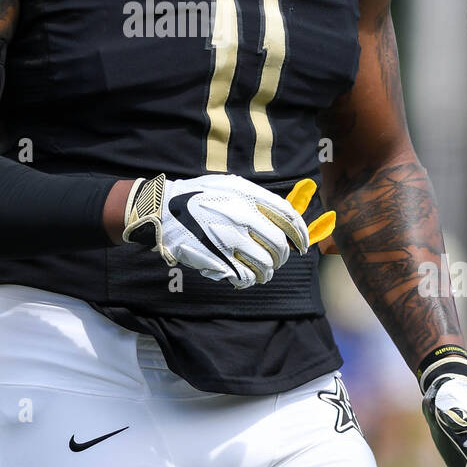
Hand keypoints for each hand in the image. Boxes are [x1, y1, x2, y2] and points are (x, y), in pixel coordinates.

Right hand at [122, 173, 309, 288]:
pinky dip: (247, 281)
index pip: (289, 217)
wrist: (163, 209)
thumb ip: (257, 199)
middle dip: (280, 258)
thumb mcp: (230, 186)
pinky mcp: (217, 258)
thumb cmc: (198, 196)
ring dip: (265, 273)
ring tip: (260, 273)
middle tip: (275, 261)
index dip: (301, 234)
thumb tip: (285, 216)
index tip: (302, 244)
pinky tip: (242, 278)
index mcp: (248, 197)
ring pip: (264, 266)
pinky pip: (243, 277)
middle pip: (279, 247)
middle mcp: (243, 218)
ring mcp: (230, 240)